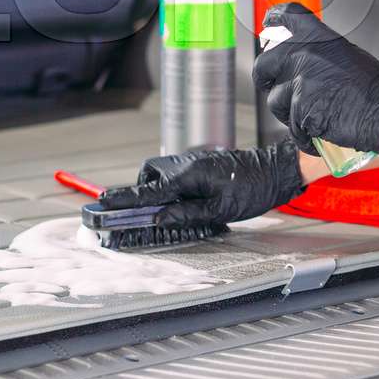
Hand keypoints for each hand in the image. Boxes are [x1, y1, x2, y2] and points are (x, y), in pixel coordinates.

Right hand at [95, 144, 305, 228]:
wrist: (276, 170)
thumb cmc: (253, 189)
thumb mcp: (219, 210)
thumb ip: (185, 213)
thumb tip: (158, 218)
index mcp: (188, 175)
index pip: (148, 190)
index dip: (124, 199)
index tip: (103, 203)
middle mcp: (187, 163)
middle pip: (149, 175)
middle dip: (142, 191)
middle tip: (146, 211)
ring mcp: (195, 160)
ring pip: (162, 172)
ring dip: (159, 188)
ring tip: (171, 206)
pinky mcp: (202, 162)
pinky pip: (177, 172)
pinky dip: (173, 185)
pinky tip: (187, 199)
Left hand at [253, 3, 378, 157]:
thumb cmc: (375, 89)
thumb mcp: (347, 55)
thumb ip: (320, 54)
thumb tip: (304, 60)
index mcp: (318, 38)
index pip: (285, 17)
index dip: (273, 21)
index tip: (269, 26)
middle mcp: (305, 55)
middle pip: (264, 64)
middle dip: (266, 79)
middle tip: (274, 86)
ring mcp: (300, 82)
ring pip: (275, 100)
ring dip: (288, 112)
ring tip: (310, 117)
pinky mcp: (300, 110)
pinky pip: (291, 126)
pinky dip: (303, 134)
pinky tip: (319, 132)